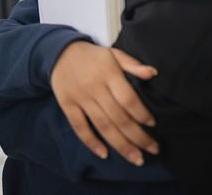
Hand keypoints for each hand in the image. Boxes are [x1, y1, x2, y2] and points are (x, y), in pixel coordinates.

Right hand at [50, 41, 159, 165]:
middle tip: (153, 150)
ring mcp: (79, 97)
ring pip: (102, 126)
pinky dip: (91, 142)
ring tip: (136, 159)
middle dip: (138, 137)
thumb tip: (153, 73)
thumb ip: (133, 64)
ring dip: (121, 145)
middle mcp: (94, 87)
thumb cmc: (92, 56)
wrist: (58, 52)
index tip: (153, 124)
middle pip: (118, 117)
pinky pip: (79, 126)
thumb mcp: (113, 54)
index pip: (128, 99)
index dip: (142, 114)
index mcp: (108, 73)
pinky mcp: (67, 104)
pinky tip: (104, 154)